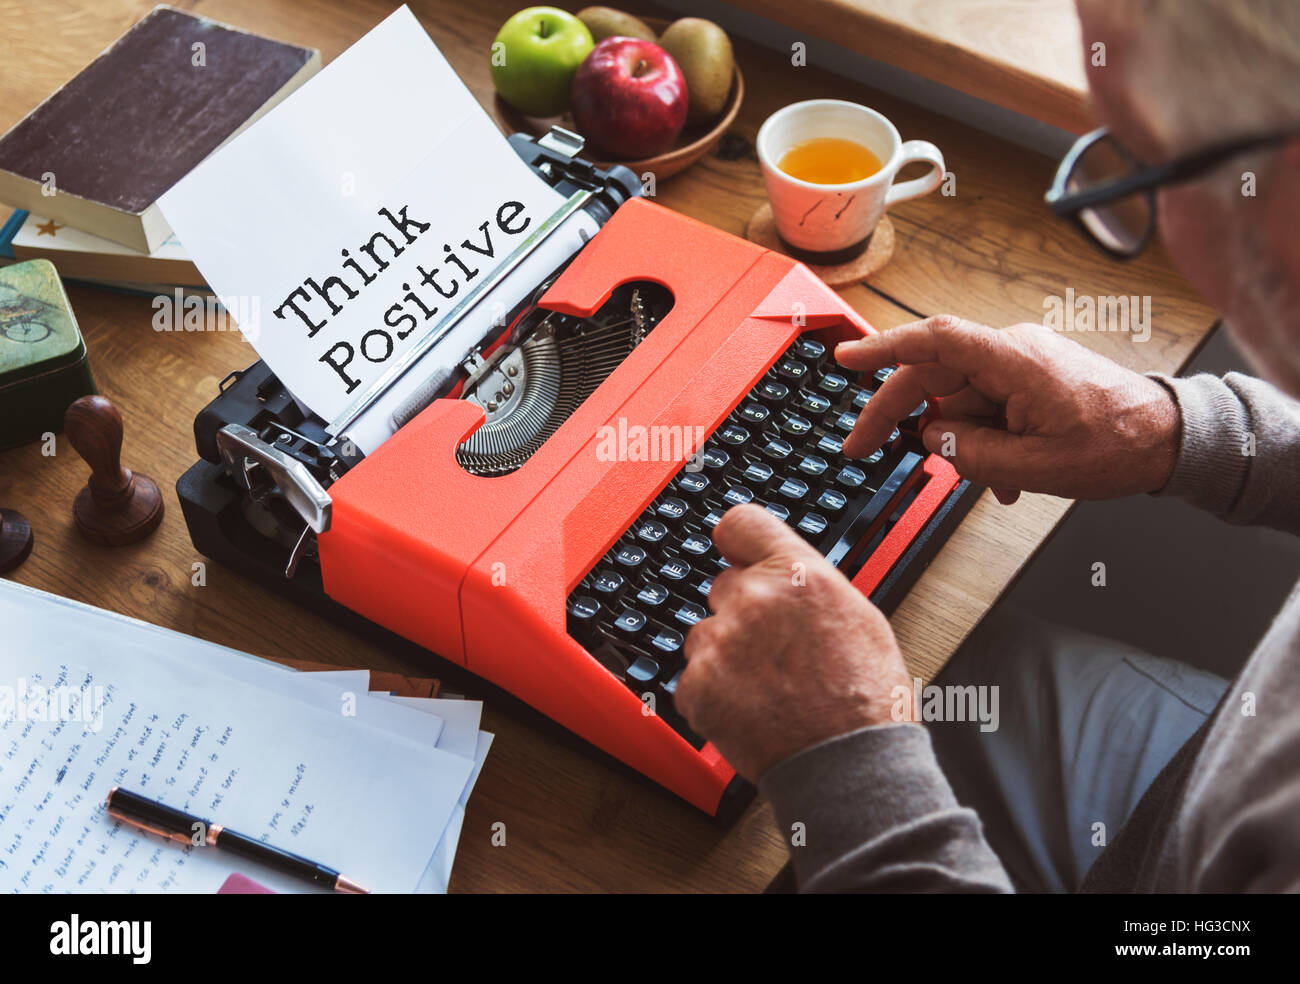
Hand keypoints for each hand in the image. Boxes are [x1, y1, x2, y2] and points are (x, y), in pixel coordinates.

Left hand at [674, 504, 908, 782]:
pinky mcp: (697, 685)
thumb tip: (779, 568)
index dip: (737, 541)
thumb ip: (807, 582)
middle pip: (723, 587)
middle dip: (742, 613)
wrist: (848, 764)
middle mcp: (754, 599)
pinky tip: (751, 709)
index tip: (735, 553)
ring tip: (769, 687)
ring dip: (726, 655)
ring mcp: (720, 642)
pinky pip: (693, 679)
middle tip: (775, 650)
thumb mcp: (856, 616)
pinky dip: (714, 695)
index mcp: (797, 574)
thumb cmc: (864, 699)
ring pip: (706, 635)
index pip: (740, 523)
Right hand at [835, 315, 1179, 503]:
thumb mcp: (1036, 467)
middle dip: (897, 415)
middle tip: (862, 446)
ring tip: (991, 479)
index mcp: (1014, 361)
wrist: (1169, 438)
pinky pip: (984, 405)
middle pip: (933, 375)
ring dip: (960, 442)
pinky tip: (1003, 475)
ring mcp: (1020, 364)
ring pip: (958, 399)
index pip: (934, 341)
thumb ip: (973, 453)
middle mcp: (1012, 352)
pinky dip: (983, 439)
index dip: (883, 348)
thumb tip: (933, 438)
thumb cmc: (1118, 445)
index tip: (846, 358)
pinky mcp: (1028, 379)